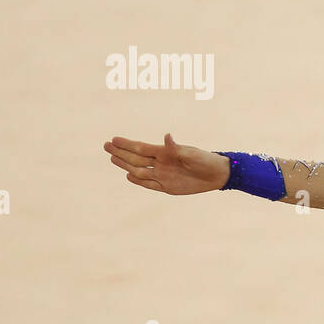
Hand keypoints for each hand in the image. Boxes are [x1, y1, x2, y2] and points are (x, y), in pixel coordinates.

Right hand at [103, 133, 229, 194]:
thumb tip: (167, 136)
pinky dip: (138, 181)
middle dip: (121, 152)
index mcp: (165, 153)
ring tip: (112, 158)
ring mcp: (162, 175)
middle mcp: (161, 163)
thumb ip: (176, 148)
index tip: (113, 139)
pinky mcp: (167, 187)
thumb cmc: (205, 160)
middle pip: (136, 158)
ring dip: (125, 164)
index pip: (141, 148)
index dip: (127, 144)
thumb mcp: (191, 154)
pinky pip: (149, 184)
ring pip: (139, 170)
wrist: (216, 175)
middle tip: (106, 146)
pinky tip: (128, 175)